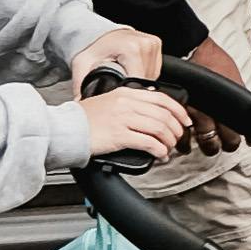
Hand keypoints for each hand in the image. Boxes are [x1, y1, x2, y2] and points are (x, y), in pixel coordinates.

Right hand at [76, 88, 190, 166]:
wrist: (65, 129)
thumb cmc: (84, 119)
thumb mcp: (108, 100)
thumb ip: (129, 100)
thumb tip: (151, 103)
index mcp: (126, 93)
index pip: (162, 98)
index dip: (178, 110)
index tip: (185, 120)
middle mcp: (126, 104)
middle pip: (164, 115)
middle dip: (176, 129)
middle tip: (178, 138)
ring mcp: (123, 119)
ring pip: (160, 129)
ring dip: (169, 141)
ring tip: (168, 149)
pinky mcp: (119, 135)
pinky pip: (149, 142)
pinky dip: (159, 151)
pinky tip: (160, 155)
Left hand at [80, 18, 168, 90]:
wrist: (98, 33)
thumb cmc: (92, 47)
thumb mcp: (82, 65)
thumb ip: (80, 84)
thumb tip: (81, 102)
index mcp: (131, 48)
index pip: (138, 80)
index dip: (127, 91)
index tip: (117, 92)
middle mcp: (145, 44)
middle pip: (146, 79)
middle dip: (132, 86)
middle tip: (117, 83)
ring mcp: (153, 44)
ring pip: (152, 76)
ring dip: (140, 81)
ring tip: (124, 75)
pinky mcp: (156, 45)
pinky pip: (155, 69)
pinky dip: (145, 73)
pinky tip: (132, 70)